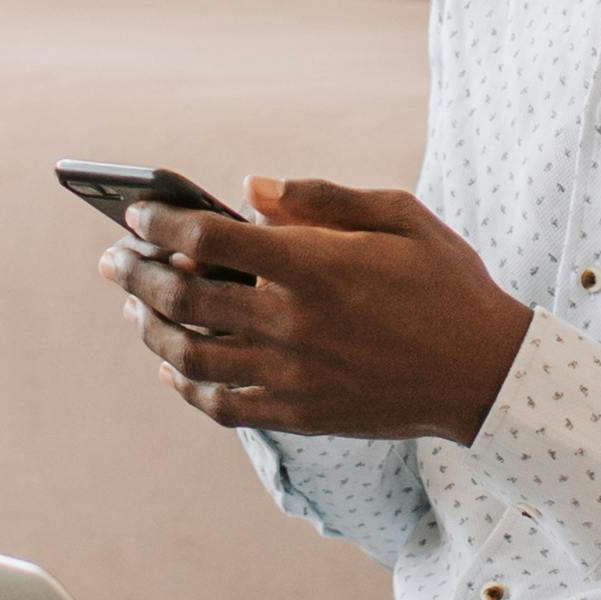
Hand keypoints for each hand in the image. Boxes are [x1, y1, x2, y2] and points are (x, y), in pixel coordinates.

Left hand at [104, 174, 531, 446]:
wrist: (486, 373)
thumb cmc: (446, 283)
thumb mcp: (399, 217)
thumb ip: (321, 198)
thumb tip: (249, 186)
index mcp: (314, 265)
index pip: (207, 240)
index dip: (160, 222)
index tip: (138, 211)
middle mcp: (292, 322)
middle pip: (183, 297)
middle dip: (135, 272)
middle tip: (113, 260)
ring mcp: (291, 374)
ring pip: (190, 355)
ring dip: (151, 328)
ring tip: (135, 308)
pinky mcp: (299, 413)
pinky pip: (222, 405)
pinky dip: (187, 387)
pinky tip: (172, 369)